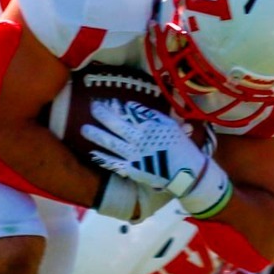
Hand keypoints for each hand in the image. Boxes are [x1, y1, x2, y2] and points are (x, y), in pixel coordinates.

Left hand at [82, 100, 231, 217]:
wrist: (188, 172)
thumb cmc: (181, 146)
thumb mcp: (169, 125)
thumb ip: (150, 115)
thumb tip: (131, 105)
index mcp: (150, 127)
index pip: (129, 113)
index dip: (116, 107)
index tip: (107, 101)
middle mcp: (140, 139)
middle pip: (116, 125)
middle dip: (102, 115)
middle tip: (92, 107)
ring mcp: (135, 155)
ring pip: (111, 143)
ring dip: (97, 135)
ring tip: (84, 128)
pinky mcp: (133, 170)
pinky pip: (115, 162)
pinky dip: (103, 157)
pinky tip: (93, 152)